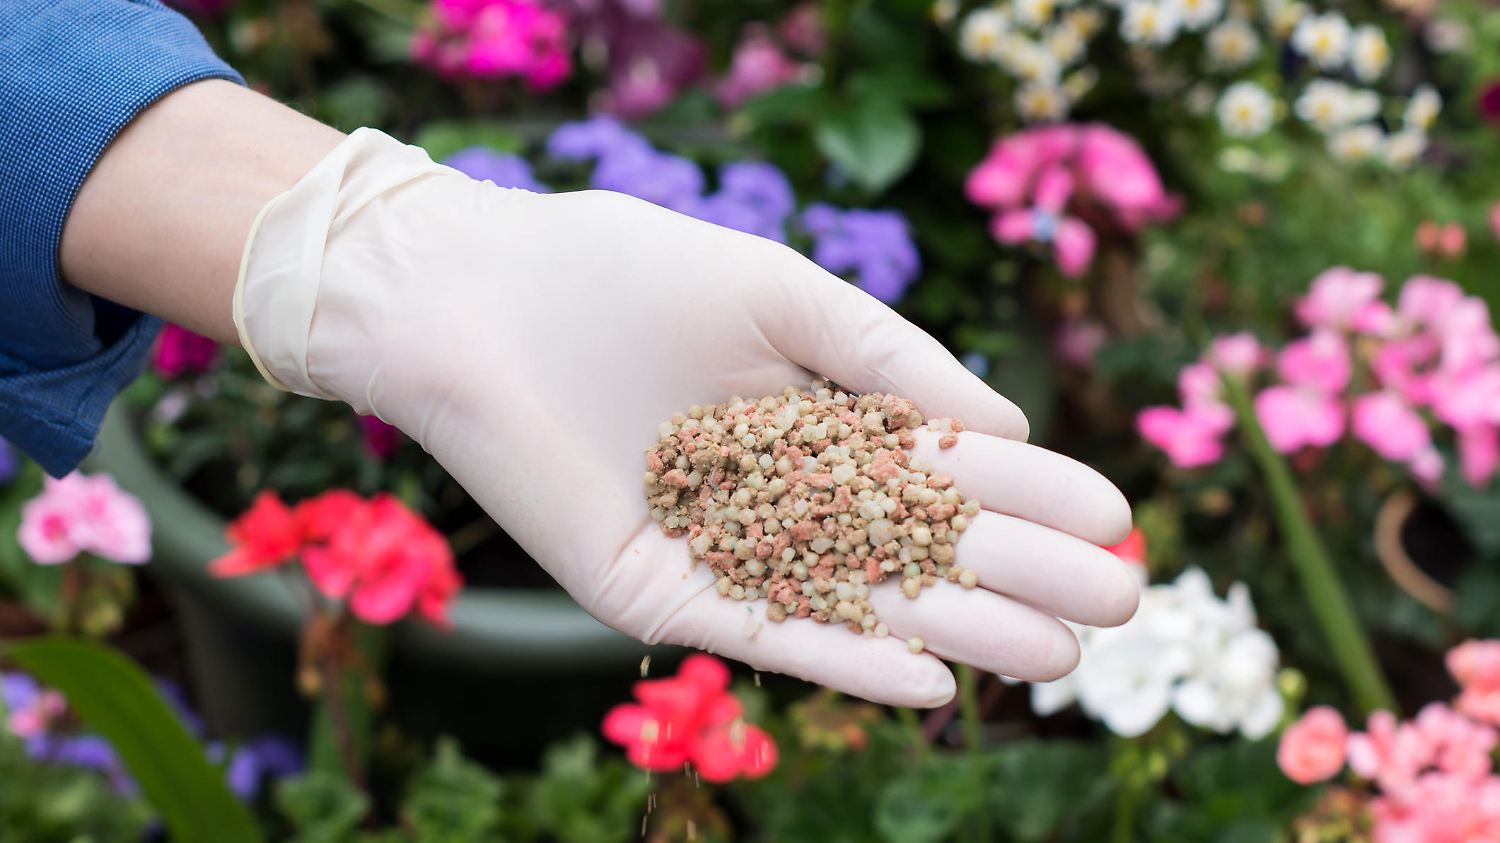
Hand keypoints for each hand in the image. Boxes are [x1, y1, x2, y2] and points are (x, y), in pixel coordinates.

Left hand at [235, 128, 1138, 706]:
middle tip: (1122, 608)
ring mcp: (722, 546)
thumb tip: (1006, 425)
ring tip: (1056, 659)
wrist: (471, 299)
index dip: (1030, 493)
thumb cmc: (622, 273)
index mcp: (810, 412)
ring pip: (858, 599)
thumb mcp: (780, 295)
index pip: (941, 466)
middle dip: (1019, 575)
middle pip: (917, 543)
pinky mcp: (658, 592)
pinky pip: (764, 634)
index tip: (1118, 517)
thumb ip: (888, 361)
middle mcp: (777, 488)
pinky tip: (931, 682)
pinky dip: (846, 658)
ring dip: (958, 631)